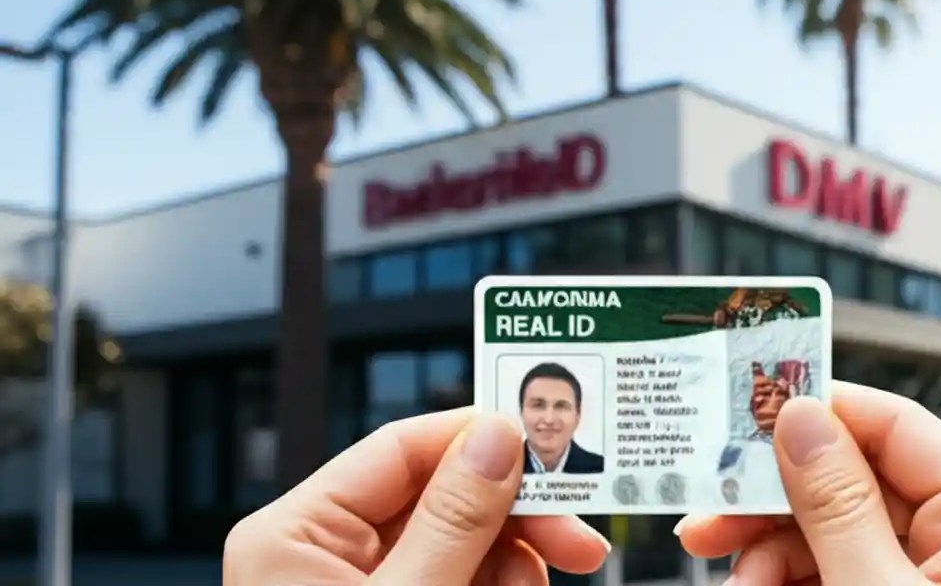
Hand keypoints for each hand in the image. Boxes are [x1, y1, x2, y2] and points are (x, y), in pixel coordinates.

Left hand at [223, 408, 609, 584]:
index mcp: (294, 534)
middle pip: (440, 495)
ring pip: (462, 540)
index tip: (548, 445)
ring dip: (515, 561)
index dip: (480, 439)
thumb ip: (453, 522)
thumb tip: (496, 435)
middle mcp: (323, 552)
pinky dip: (502, 584)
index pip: (401, 448)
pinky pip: (462, 577)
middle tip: (579, 535)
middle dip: (514, 515)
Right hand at [677, 382, 940, 584]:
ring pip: (838, 530)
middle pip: (855, 479)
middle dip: (776, 506)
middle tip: (706, 519)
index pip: (892, 424)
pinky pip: (842, 573)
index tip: (738, 418)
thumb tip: (799, 420)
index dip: (813, 414)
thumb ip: (836, 507)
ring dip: (774, 557)